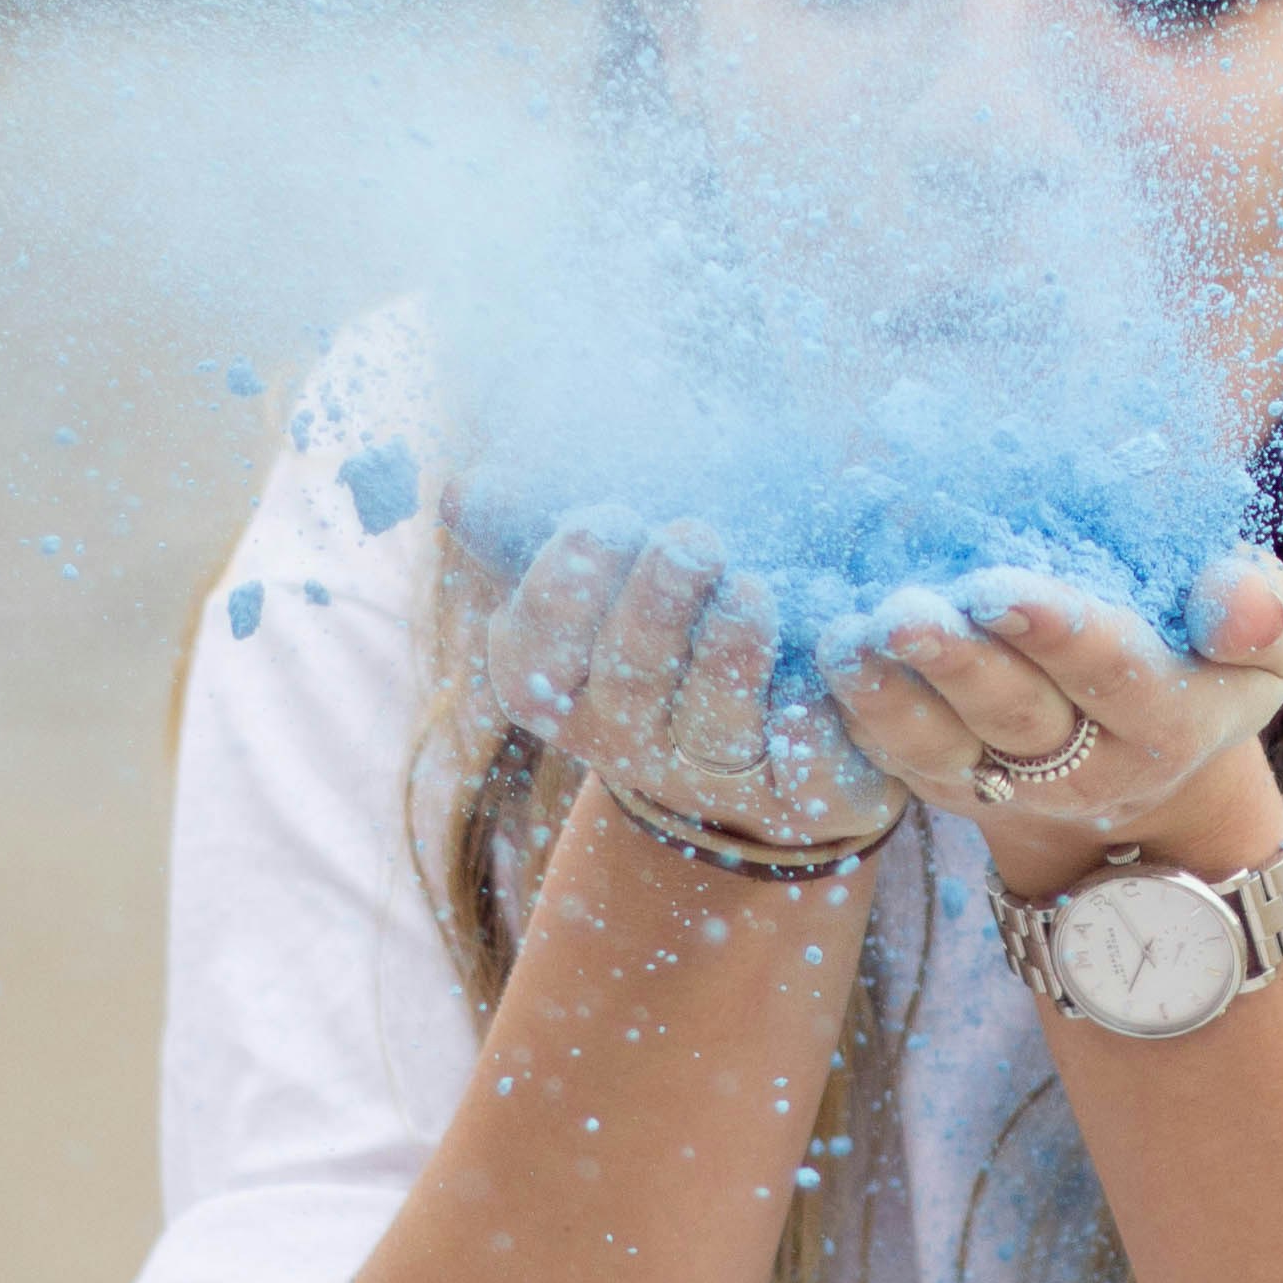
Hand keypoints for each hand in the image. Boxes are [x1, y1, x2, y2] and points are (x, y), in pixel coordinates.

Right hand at [473, 515, 895, 855]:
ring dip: (728, 652)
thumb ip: (533, 535)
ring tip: (751, 587)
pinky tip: (823, 656)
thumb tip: (459, 487)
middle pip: (629, 681)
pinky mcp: (798, 795)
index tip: (609, 517)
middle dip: (655, 607)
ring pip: (712, 724)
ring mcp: (712, 777)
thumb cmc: (671, 640)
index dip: (566, 589)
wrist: (771, 755)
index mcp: (565, 688)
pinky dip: (808, 716)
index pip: (536, 653)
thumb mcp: (606, 585)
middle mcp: (629, 741)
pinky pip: (801, 764)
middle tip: (691, 537)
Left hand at [826, 551, 1282, 896]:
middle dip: (955, 664)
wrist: (1149, 785)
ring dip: (887, 696)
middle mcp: (1084, 767)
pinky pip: (895, 759)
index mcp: (1166, 718)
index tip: (1001, 589)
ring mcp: (1007, 786)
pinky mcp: (948, 788)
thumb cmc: (1199, 668)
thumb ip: (1257, 607)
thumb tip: (1234, 597)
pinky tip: (825, 656)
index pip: (1111, 672)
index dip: (1057, 634)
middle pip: (1013, 715)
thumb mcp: (1256, 647)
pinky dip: (855, 712)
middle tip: (902, 612)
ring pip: (941, 748)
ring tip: (844, 639)